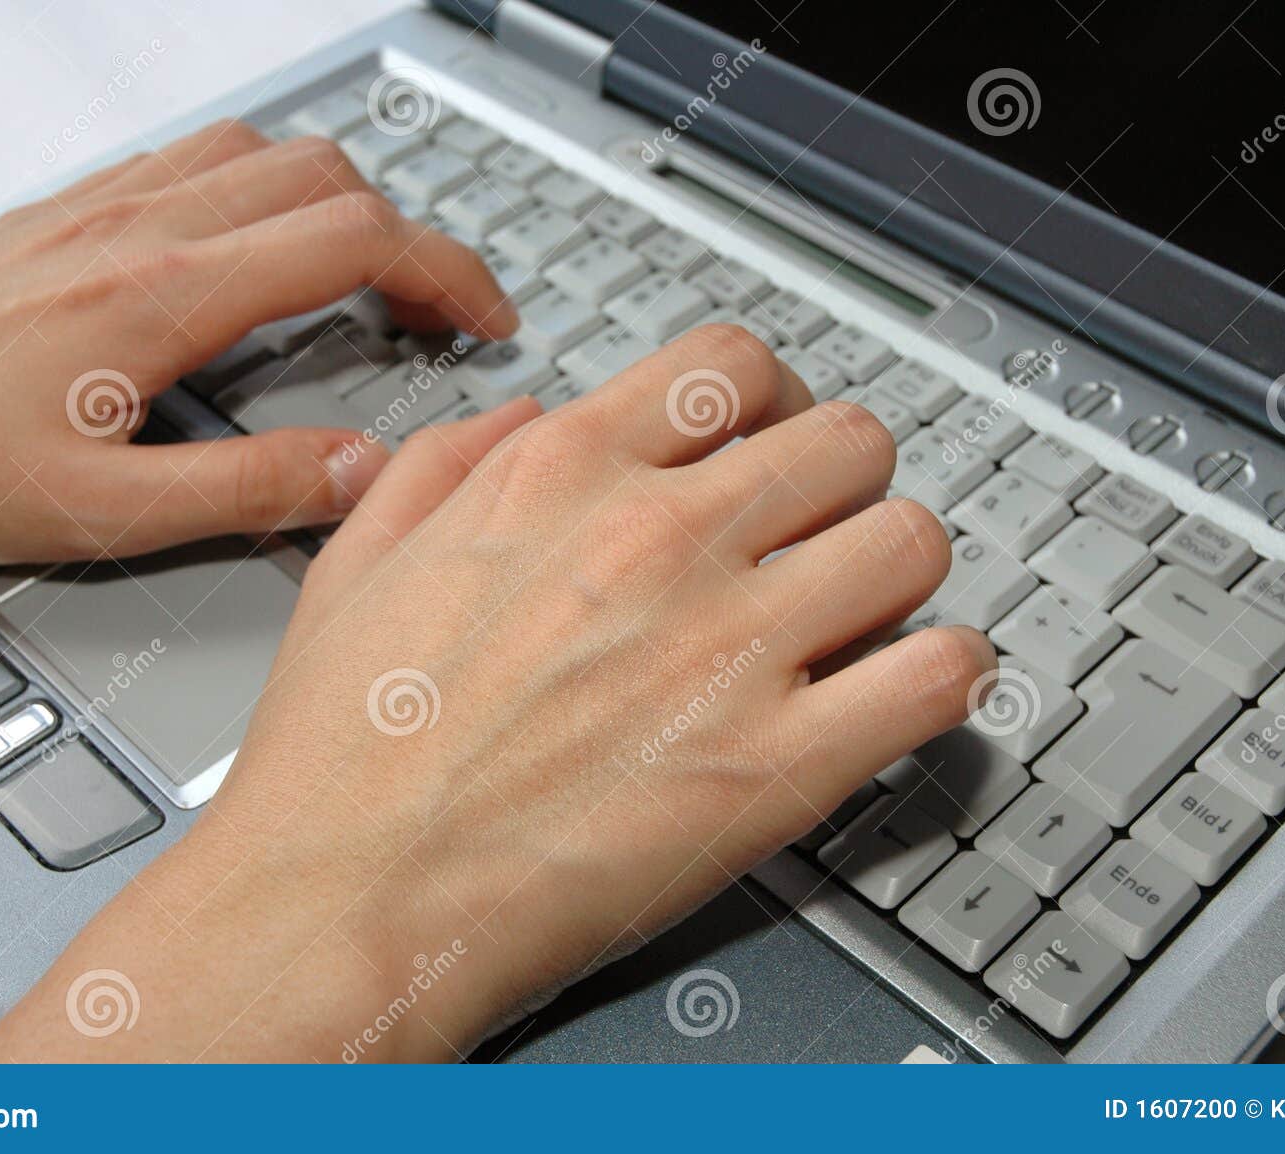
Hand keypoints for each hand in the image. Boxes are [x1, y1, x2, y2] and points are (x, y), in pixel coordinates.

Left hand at [0, 120, 516, 564]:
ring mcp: (103, 207)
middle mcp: (142, 228)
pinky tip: (250, 246)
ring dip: (340, 203)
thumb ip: (250, 493)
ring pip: (265, 152)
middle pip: (329, 180)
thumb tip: (364, 473)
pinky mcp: (67, 211)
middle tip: (437, 312)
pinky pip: (193, 156)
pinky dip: (261, 186)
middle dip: (412, 239)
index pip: (357, 243)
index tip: (484, 323)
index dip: (449, 276)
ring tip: (362, 276)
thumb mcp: (104, 515)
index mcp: (167, 297)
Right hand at [0, 325, 994, 1062]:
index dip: (767, 397)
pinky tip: (904, 686)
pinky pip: (936, 678)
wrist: (346, 903)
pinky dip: (944, 674)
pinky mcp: (777, 768)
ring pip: (911, 540)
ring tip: (865, 608)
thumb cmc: (340, 757)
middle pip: (848, 440)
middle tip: (823, 526)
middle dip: (842, 478)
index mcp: (561, 476)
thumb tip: (520, 418)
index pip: (731, 364)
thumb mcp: (356, 562)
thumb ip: (443, 462)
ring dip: (898, 569)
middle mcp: (658, 540)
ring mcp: (728, 650)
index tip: (767, 437)